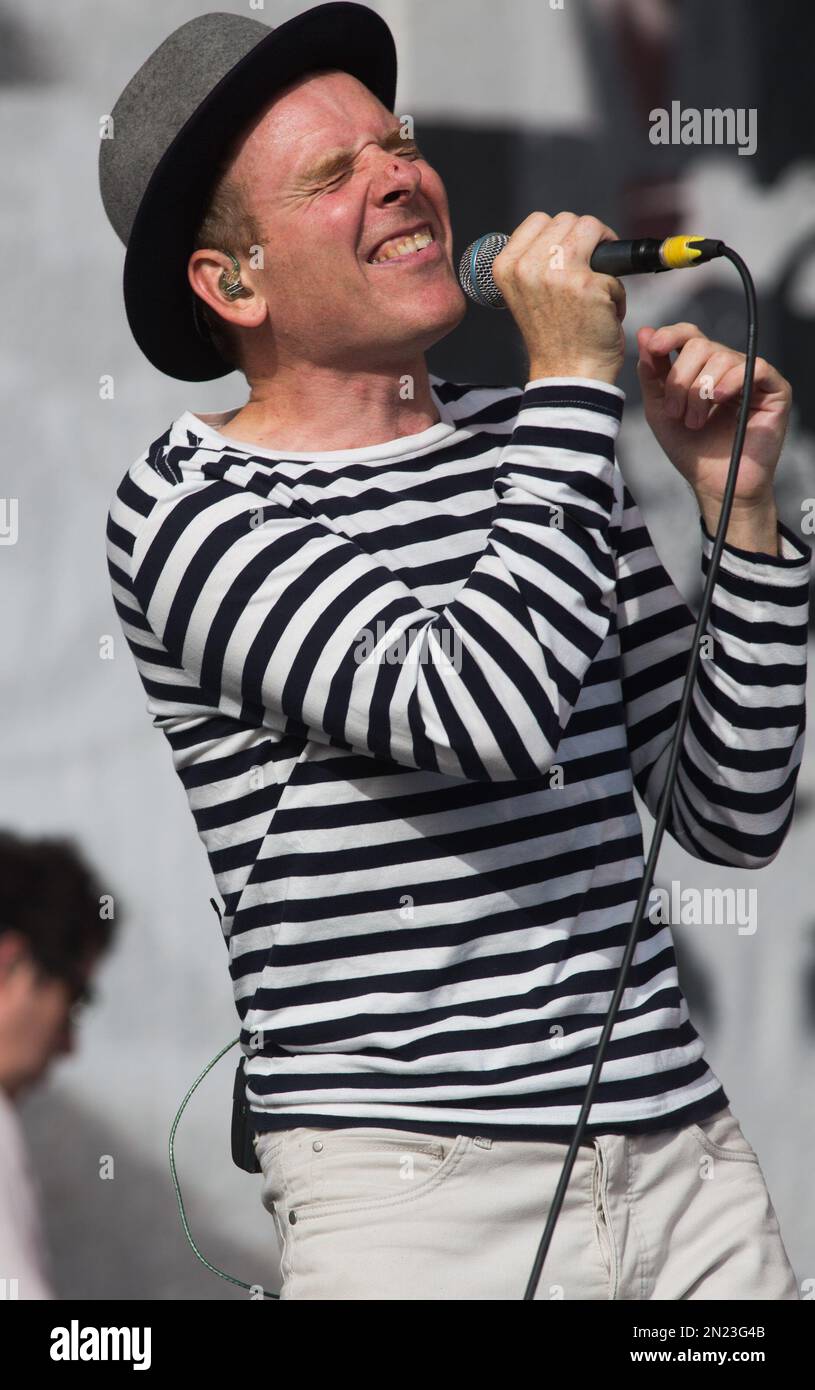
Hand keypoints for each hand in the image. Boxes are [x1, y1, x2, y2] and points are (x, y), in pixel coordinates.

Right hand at [492, 211, 626, 384]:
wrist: (568, 376)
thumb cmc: (554, 337)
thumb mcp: (527, 294)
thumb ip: (536, 261)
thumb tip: (567, 231)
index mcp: (506, 266)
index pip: (538, 220)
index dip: (561, 233)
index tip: (572, 253)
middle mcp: (527, 266)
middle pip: (568, 219)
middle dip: (586, 241)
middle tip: (590, 273)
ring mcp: (557, 273)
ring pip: (592, 228)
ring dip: (603, 257)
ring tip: (595, 290)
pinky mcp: (588, 284)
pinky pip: (615, 265)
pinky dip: (616, 290)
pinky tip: (603, 313)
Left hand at [636, 323, 791, 510]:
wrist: (714, 485)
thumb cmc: (691, 450)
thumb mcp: (660, 410)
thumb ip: (652, 373)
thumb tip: (645, 333)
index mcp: (701, 368)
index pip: (689, 334)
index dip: (670, 335)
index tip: (654, 347)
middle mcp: (728, 367)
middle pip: (700, 344)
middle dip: (680, 379)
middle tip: (676, 412)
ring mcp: (752, 376)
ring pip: (722, 357)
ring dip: (700, 392)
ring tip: (695, 422)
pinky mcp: (775, 389)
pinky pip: (754, 367)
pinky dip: (730, 382)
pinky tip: (718, 401)